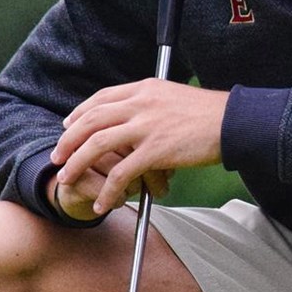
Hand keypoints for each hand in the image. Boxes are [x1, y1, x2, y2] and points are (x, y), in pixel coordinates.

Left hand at [51, 80, 228, 215]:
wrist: (233, 122)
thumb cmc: (210, 113)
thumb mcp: (175, 97)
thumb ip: (152, 105)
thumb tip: (138, 119)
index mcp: (144, 89)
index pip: (102, 98)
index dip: (80, 113)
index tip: (68, 126)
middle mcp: (140, 104)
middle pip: (90, 120)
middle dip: (68, 140)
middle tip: (58, 156)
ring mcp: (146, 126)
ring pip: (97, 145)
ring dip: (77, 164)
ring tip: (67, 180)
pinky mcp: (156, 150)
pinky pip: (122, 173)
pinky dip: (107, 189)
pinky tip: (102, 202)